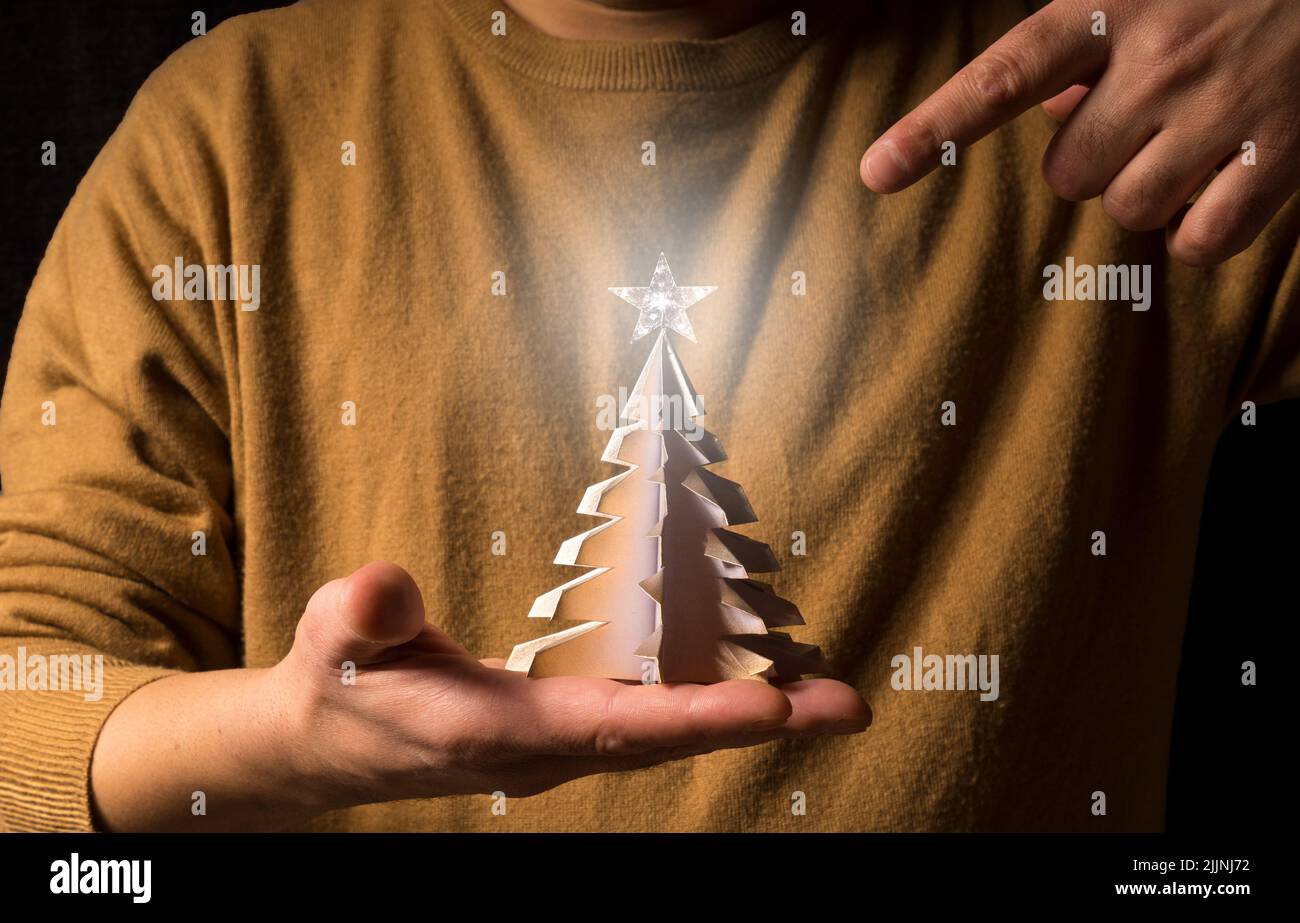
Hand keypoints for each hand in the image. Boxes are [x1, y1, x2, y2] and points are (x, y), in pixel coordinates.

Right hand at [276, 562, 870, 809]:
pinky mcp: (565, 730)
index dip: (693, 716)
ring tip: (829, 690)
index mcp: (498, 730)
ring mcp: (560, 746)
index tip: (772, 704)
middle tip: (847, 703)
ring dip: (750, 714)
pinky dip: (708, 701)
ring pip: (668, 732)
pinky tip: (753, 674)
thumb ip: (363, 615)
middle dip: (758, 721)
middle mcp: (546, 751)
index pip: (610, 726)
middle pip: (666, 738)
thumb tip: (389, 588)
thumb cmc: (340, 685)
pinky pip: (651, 719)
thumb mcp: (335, 638)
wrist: (330, 747)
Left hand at [860, 0, 1299, 264]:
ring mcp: (1219, 111)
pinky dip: (1205, 229)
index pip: (1002, 77)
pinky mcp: (1277, 157)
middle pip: (1068, 174)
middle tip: (1143, 119)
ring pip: (1129, 210)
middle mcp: (1158, 63)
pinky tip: (1227, 181)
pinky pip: (1201, 243)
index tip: (876, 170)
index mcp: (1111, 8)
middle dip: (1093, 160)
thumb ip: (1082, 42)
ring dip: (1149, 190)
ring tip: (1193, 139)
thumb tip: (1043, 109)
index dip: (935, 126)